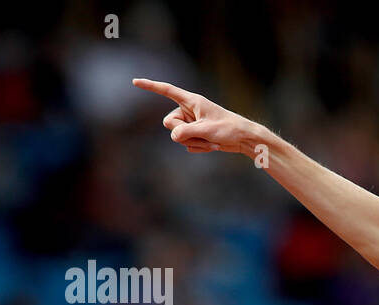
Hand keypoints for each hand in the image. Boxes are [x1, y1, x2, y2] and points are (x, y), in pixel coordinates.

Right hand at [132, 78, 260, 155]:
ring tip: (211, 142)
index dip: (150, 86)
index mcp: (191, 101)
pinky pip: (186, 144)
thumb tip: (174, 136)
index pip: (167, 90)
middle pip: (169, 123)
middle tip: (202, 134)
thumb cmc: (228, 129)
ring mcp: (191, 124)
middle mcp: (188, 111)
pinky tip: (212, 146)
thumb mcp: (206, 130)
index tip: (135, 82)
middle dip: (183, 133)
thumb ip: (186, 132)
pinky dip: (199, 147)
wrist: (243, 139)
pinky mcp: (195, 135)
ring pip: (178, 136)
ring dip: (194, 142)